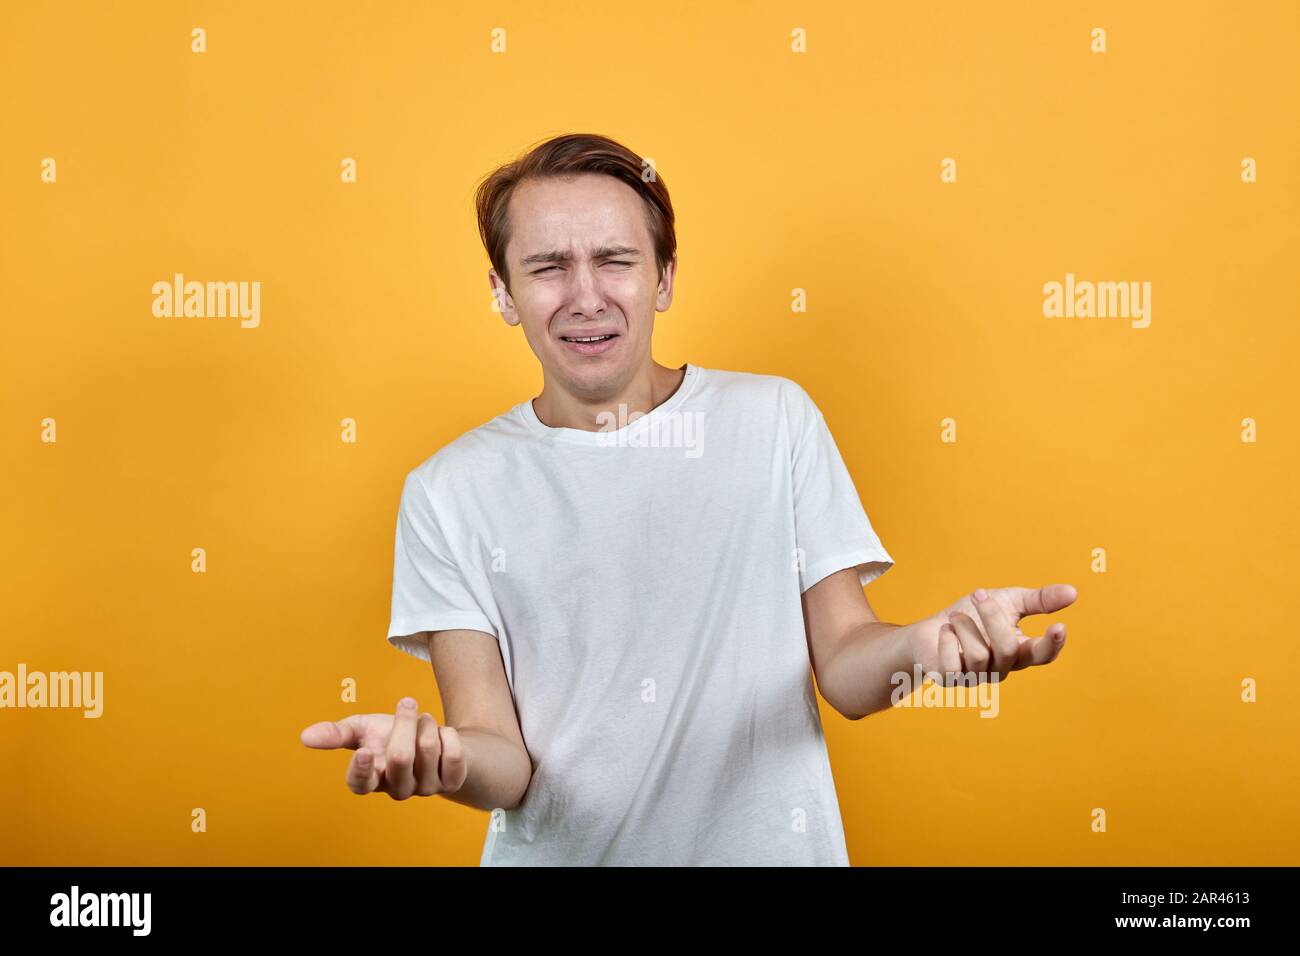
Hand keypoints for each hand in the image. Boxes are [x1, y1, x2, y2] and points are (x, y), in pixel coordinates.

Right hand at [299, 697, 466, 799]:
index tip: (363, 751)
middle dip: (405, 722)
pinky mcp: (450, 783)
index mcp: (371, 777)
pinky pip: (452, 756)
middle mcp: (396, 789)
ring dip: (426, 724)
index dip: (361, 771)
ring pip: (427, 750)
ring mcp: (424, 789)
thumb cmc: (391, 734)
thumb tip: (305, 736)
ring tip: (424, 720)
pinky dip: (448, 735)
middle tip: (407, 704)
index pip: (361, 784)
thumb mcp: (363, 729)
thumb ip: (337, 733)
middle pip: (400, 757)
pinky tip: (443, 735)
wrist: (435, 738)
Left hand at [903, 584, 1076, 684]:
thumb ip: (1039, 600)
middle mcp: (1002, 669)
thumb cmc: (973, 615)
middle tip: (978, 593)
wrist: (930, 629)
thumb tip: (1073, 592)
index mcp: (1020, 651)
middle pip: (1007, 649)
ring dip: (964, 626)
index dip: (1053, 644)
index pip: (1043, 655)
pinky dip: (947, 640)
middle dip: (992, 617)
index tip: (1059, 625)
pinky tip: (945, 630)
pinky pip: (953, 666)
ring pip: (978, 655)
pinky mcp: (951, 681)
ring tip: (956, 617)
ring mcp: (977, 678)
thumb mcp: (1008, 601)